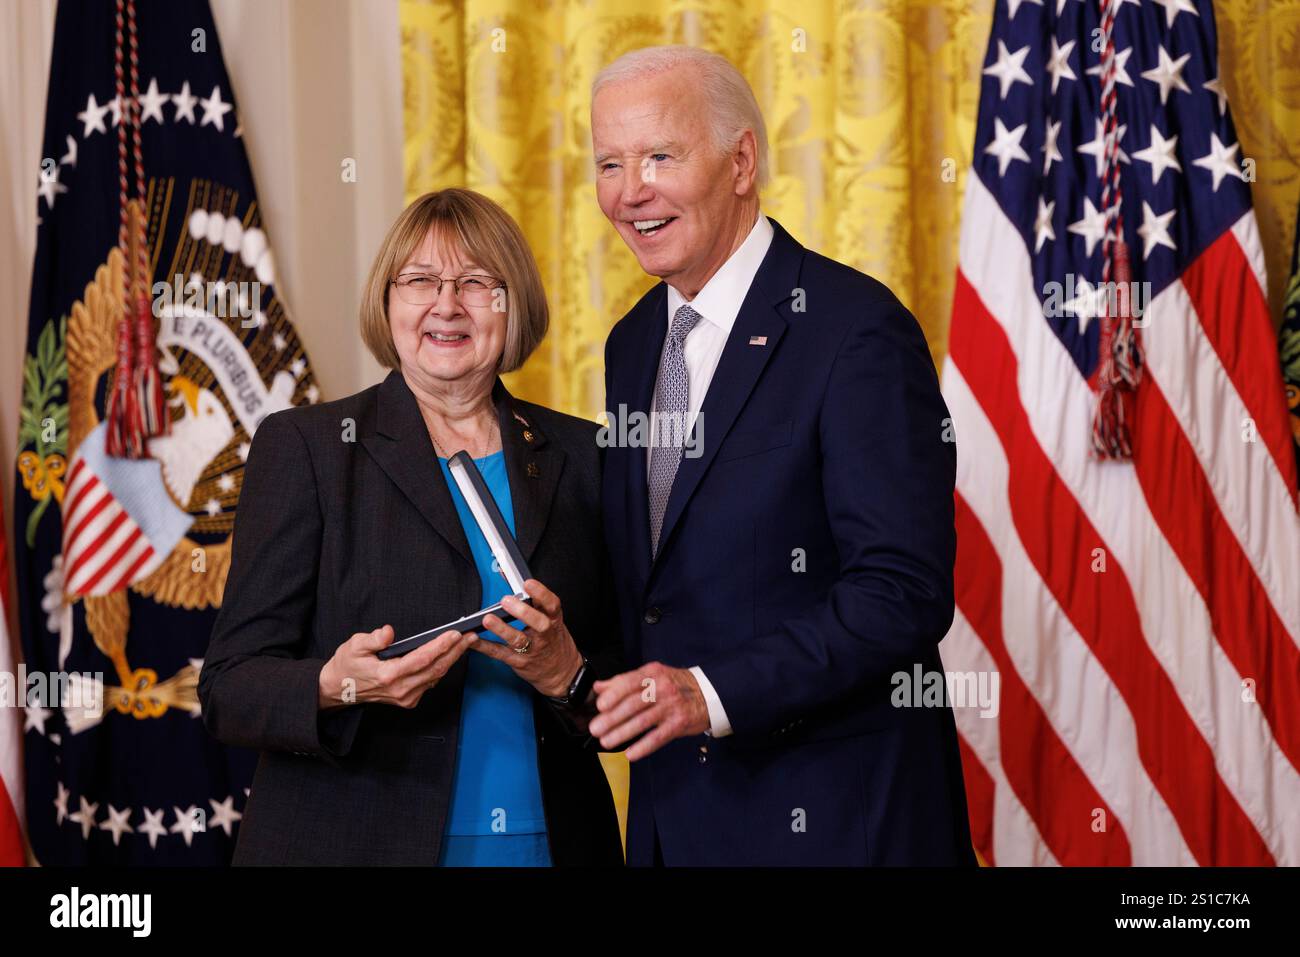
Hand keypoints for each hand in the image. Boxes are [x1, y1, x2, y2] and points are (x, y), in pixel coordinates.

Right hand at [318, 624, 471, 709]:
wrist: (340, 688)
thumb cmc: (347, 665)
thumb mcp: (354, 645)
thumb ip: (373, 639)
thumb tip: (389, 632)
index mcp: (388, 675)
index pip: (422, 658)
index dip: (441, 645)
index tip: (455, 633)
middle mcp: (401, 689)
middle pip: (436, 668)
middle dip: (456, 651)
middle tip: (471, 636)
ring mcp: (406, 697)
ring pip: (436, 676)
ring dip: (453, 659)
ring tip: (466, 642)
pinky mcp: (409, 700)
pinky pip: (430, 682)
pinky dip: (442, 668)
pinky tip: (450, 655)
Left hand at [469, 579, 583, 697]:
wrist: (561, 671)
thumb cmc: (553, 640)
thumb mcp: (552, 619)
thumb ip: (535, 601)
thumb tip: (512, 577)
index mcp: (554, 620)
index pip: (552, 605)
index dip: (541, 593)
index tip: (528, 583)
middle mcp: (544, 635)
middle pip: (538, 623)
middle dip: (523, 612)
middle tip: (506, 600)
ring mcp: (532, 649)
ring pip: (518, 640)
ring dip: (502, 629)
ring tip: (488, 619)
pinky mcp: (519, 662)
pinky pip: (499, 653)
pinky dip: (484, 646)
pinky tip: (473, 638)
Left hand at [589, 662, 709, 759]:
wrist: (709, 693)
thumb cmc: (675, 685)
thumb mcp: (651, 675)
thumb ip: (624, 681)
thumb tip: (598, 687)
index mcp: (652, 674)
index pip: (629, 682)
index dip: (614, 694)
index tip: (600, 706)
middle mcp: (662, 688)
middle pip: (634, 704)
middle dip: (612, 718)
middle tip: (596, 729)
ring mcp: (671, 706)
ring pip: (643, 721)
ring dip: (623, 733)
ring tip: (606, 742)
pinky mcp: (679, 723)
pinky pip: (659, 737)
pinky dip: (643, 747)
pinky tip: (630, 754)